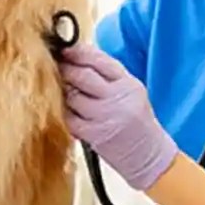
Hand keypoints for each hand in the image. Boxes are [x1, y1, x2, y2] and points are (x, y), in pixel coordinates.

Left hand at [59, 43, 178, 191]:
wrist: (148, 155)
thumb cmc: (137, 122)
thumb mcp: (132, 92)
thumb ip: (109, 76)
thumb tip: (78, 59)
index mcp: (128, 84)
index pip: (99, 60)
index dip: (78, 52)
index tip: (65, 49)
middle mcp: (117, 98)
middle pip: (82, 75)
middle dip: (66, 69)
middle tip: (56, 67)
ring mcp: (104, 116)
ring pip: (72, 96)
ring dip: (63, 92)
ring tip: (63, 91)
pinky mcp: (93, 135)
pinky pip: (69, 117)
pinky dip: (64, 112)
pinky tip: (67, 110)